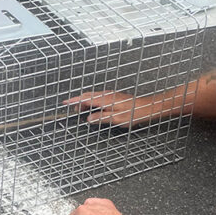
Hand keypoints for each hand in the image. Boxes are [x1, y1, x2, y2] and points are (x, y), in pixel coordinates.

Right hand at [64, 90, 184, 126]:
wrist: (150, 107)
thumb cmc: (136, 113)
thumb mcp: (117, 119)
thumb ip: (102, 118)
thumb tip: (89, 119)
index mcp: (105, 100)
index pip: (85, 99)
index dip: (74, 101)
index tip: (65, 103)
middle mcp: (108, 95)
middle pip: (88, 96)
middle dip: (78, 101)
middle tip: (72, 109)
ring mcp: (112, 95)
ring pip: (94, 96)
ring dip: (86, 102)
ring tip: (81, 110)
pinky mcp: (116, 97)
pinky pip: (100, 97)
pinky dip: (93, 101)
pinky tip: (95, 107)